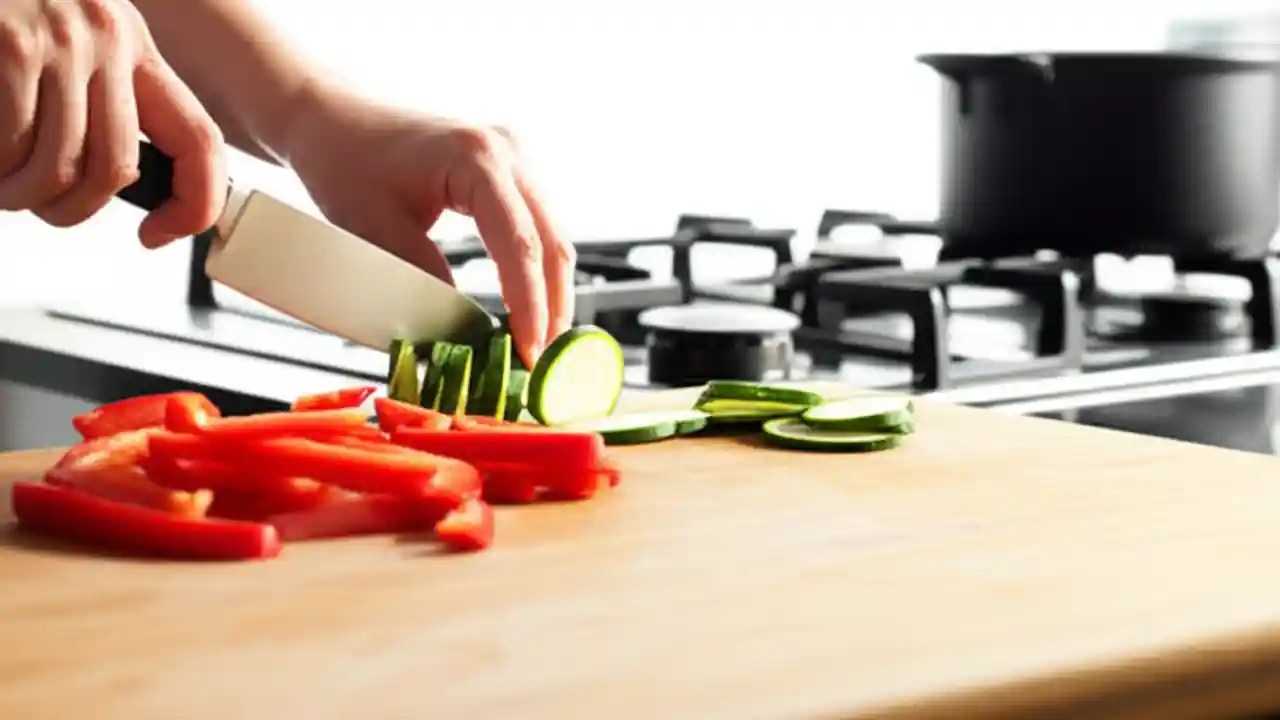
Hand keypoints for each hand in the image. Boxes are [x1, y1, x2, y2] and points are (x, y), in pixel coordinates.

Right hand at [0, 0, 226, 245]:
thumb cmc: (7, 6)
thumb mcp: (71, 35)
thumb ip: (99, 96)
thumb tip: (111, 180)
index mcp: (133, 45)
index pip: (198, 139)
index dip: (193, 203)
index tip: (159, 234)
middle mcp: (107, 40)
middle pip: (117, 170)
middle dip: (73, 209)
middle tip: (38, 205)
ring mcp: (59, 42)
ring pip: (59, 168)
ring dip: (22, 195)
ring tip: (2, 183)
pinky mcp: (9, 48)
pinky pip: (10, 146)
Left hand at [281, 84, 575, 368]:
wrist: (334, 117)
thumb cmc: (345, 161)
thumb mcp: (375, 229)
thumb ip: (422, 280)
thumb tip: (460, 335)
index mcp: (477, 158)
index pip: (520, 245)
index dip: (530, 306)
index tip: (528, 353)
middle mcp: (509, 151)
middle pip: (552, 242)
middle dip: (552, 307)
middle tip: (540, 362)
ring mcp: (515, 157)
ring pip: (553, 236)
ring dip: (550, 292)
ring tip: (536, 343)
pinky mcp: (511, 171)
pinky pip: (538, 227)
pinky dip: (537, 270)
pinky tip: (527, 307)